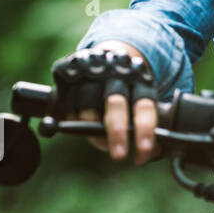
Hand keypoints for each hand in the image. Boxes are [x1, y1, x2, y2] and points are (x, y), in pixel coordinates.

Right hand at [53, 43, 160, 164]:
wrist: (105, 56)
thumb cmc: (128, 91)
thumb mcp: (142, 102)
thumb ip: (145, 128)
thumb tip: (146, 156)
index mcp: (140, 80)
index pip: (145, 106)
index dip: (145, 130)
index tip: (143, 153)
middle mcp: (116, 72)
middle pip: (115, 103)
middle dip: (117, 132)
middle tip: (118, 155)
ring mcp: (91, 70)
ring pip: (87, 103)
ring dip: (91, 127)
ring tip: (97, 140)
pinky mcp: (69, 70)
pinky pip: (67, 101)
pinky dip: (72, 118)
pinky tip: (78, 124)